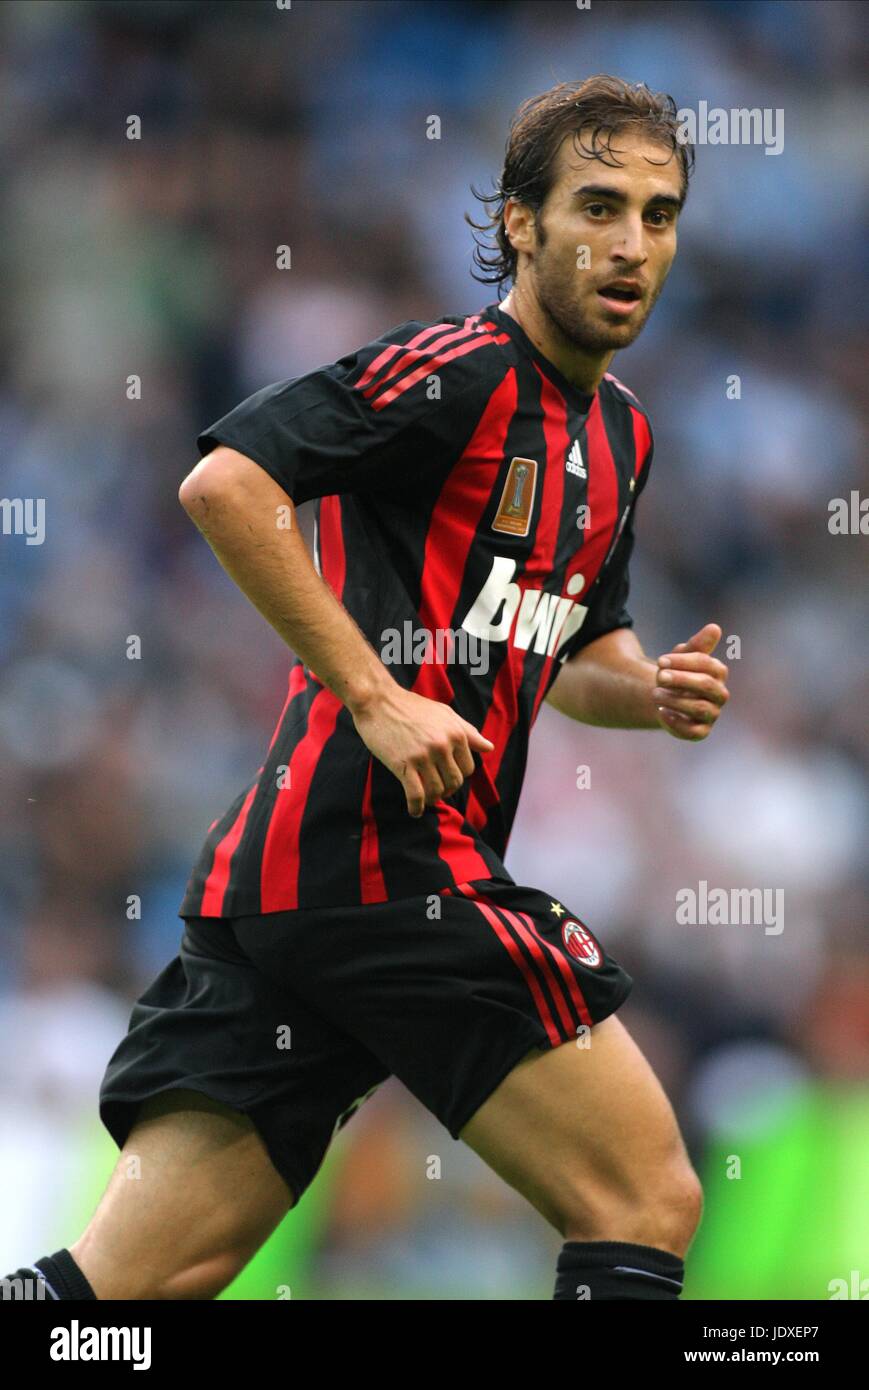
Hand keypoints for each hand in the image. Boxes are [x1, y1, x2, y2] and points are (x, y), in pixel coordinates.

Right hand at [351, 684, 493, 816]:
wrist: (378, 701)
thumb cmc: (411, 706)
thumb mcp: (444, 713)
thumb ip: (468, 731)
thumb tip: (489, 747)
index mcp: (455, 734)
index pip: (467, 768)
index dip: (458, 776)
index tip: (446, 777)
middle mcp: (442, 746)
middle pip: (454, 782)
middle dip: (447, 790)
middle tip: (437, 790)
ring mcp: (423, 756)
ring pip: (436, 791)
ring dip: (432, 799)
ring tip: (426, 799)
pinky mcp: (403, 765)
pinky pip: (416, 795)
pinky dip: (416, 807)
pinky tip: (414, 811)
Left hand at [653, 623, 729, 740]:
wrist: (665, 696)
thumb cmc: (676, 672)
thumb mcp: (682, 656)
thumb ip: (697, 644)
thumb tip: (714, 628)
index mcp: (718, 672)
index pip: (707, 665)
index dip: (683, 662)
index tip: (660, 660)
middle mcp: (720, 694)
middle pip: (707, 686)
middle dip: (681, 680)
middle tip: (658, 676)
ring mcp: (712, 714)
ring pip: (700, 708)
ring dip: (676, 700)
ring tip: (654, 694)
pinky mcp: (701, 731)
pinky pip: (694, 732)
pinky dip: (677, 723)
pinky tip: (661, 712)